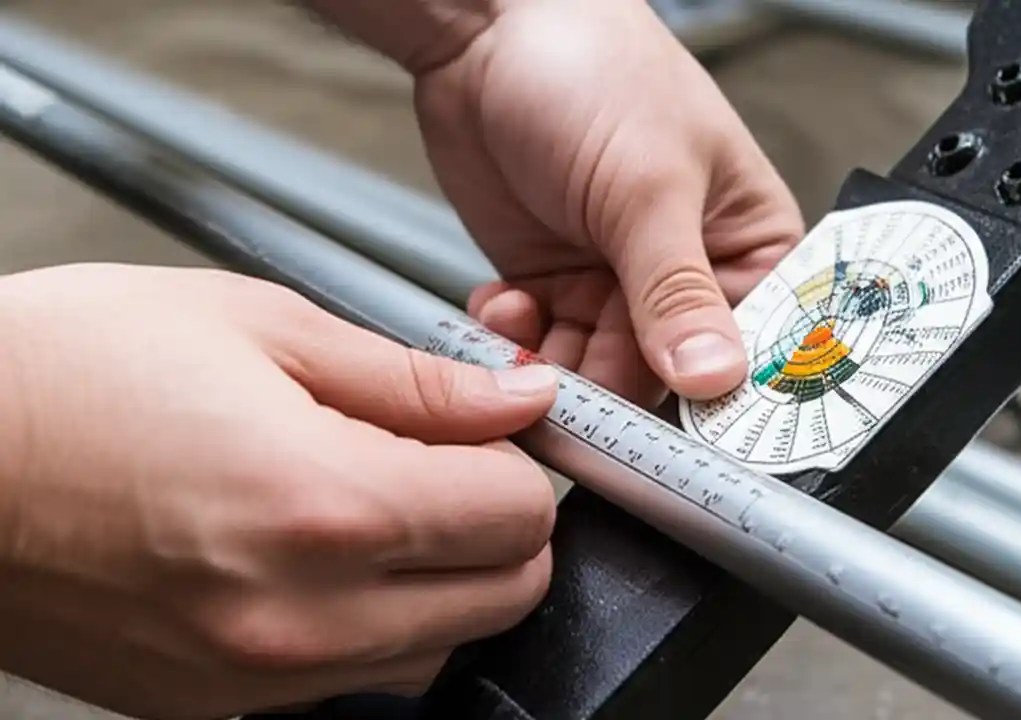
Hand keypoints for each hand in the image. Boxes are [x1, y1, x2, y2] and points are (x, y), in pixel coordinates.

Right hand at [0, 264, 558, 719]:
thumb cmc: (66, 374)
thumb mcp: (261, 327)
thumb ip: (415, 378)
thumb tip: (515, 396)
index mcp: (325, 505)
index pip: (520, 516)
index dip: (522, 464)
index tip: (493, 435)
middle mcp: (302, 614)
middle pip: (504, 598)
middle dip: (502, 527)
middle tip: (450, 465)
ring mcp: (258, 675)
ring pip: (440, 651)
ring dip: (445, 583)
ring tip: (379, 505)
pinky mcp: (214, 701)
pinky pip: (353, 680)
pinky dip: (373, 624)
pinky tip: (319, 556)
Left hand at [408, 0, 803, 404]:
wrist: (489, 32)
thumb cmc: (595, 70)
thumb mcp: (646, 185)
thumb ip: (674, 289)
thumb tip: (712, 375)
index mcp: (747, 244)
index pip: (750, 350)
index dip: (715, 398)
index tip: (675, 436)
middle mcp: (688, 275)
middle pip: (666, 379)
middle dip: (615, 390)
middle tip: (574, 401)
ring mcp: (617, 283)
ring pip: (598, 373)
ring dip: (556, 371)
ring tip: (527, 345)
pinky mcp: (557, 284)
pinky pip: (544, 349)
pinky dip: (518, 344)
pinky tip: (506, 306)